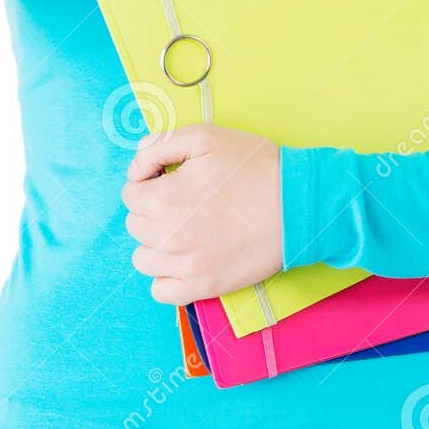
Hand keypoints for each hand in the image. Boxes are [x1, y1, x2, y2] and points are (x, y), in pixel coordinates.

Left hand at [121, 125, 284, 306]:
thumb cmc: (255, 167)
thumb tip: (136, 165)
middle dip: (152, 210)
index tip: (171, 179)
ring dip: (156, 243)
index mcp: (163, 198)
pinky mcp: (204, 286)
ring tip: (184, 229)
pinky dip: (166, 277)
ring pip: (143, 259)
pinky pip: (161, 291)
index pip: (130, 194)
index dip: (149, 182)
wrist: (298, 204)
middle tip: (184, 201)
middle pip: (136, 225)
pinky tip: (184, 259)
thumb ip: (161, 144)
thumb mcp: (207, 137)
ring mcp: (186, 266)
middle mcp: (168, 236)